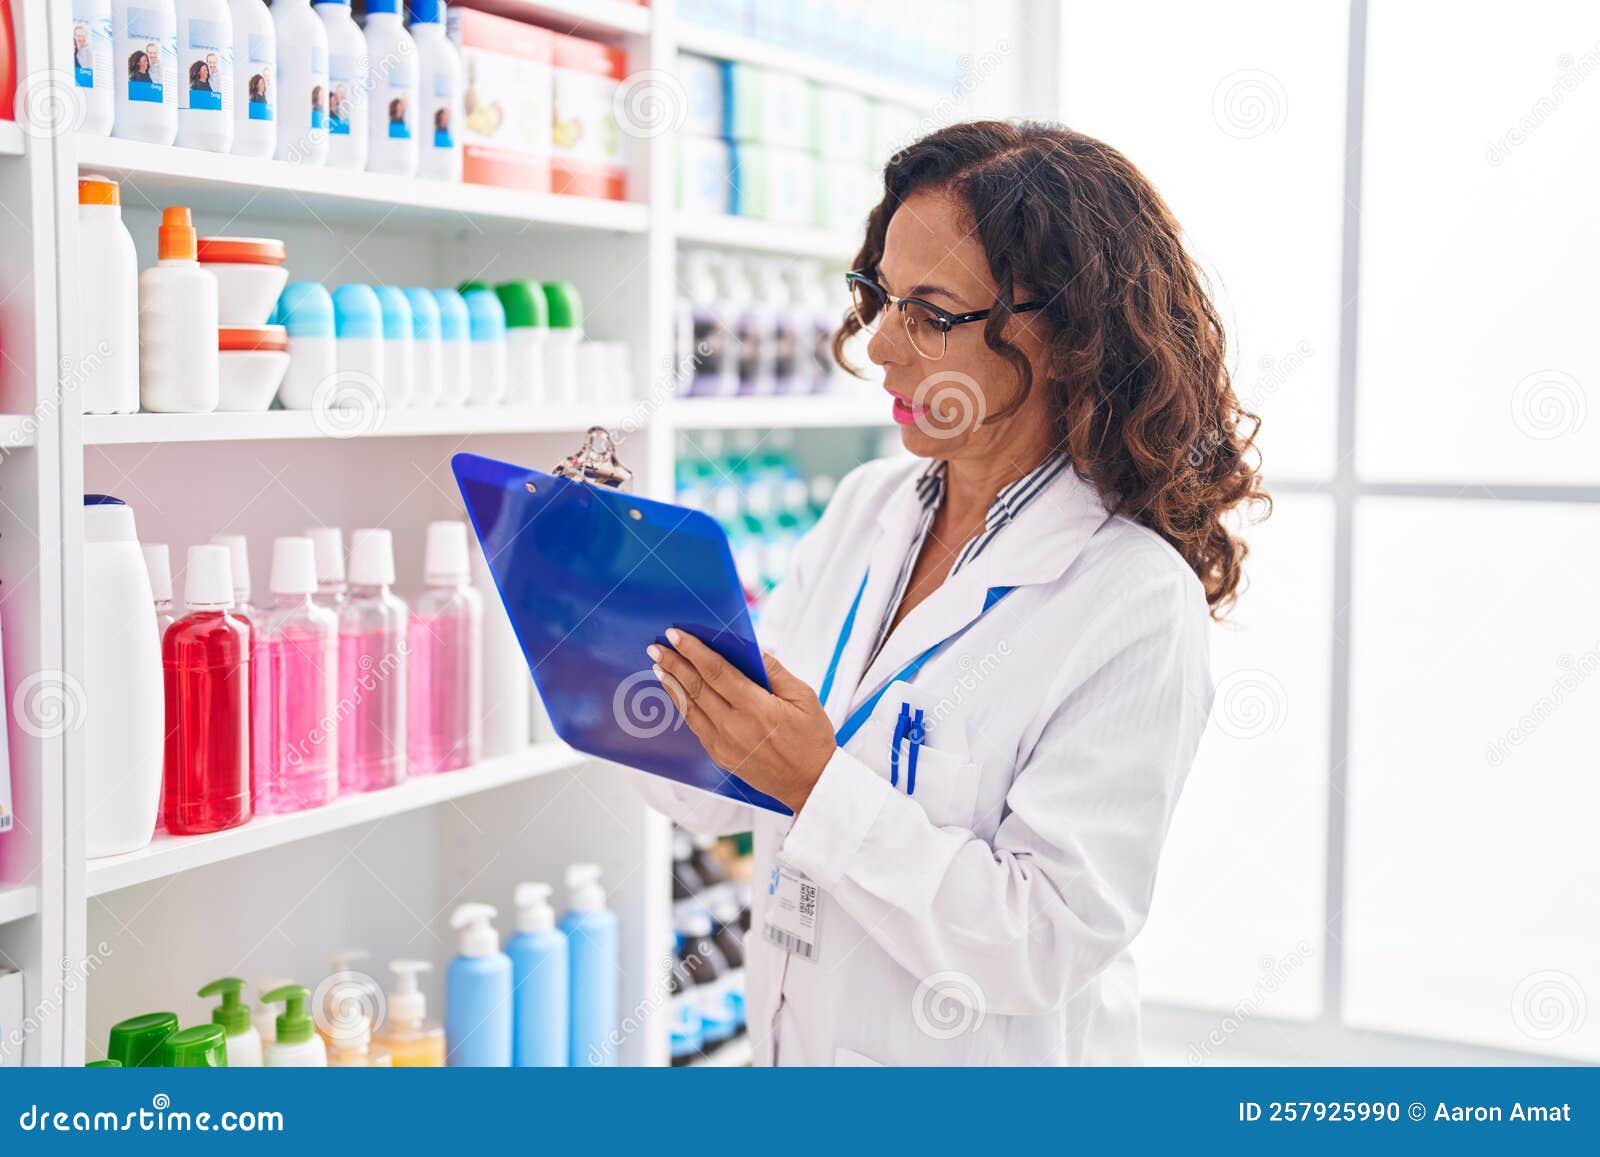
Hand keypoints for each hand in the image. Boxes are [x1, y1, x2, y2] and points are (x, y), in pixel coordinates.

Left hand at [649, 628, 836, 811]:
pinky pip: (696, 726)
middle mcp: (734, 726)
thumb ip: (774, 670)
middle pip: (696, 688)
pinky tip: (677, 694)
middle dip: (674, 664)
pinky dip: (683, 706)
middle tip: (657, 647)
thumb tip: (751, 648)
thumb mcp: (804, 697)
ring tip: (659, 666)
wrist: (811, 784)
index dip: (693, 651)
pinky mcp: (720, 756)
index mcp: (756, 707)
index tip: (676, 635)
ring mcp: (723, 744)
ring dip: (672, 684)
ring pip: (690, 708)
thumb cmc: (812, 738)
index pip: (716, 671)